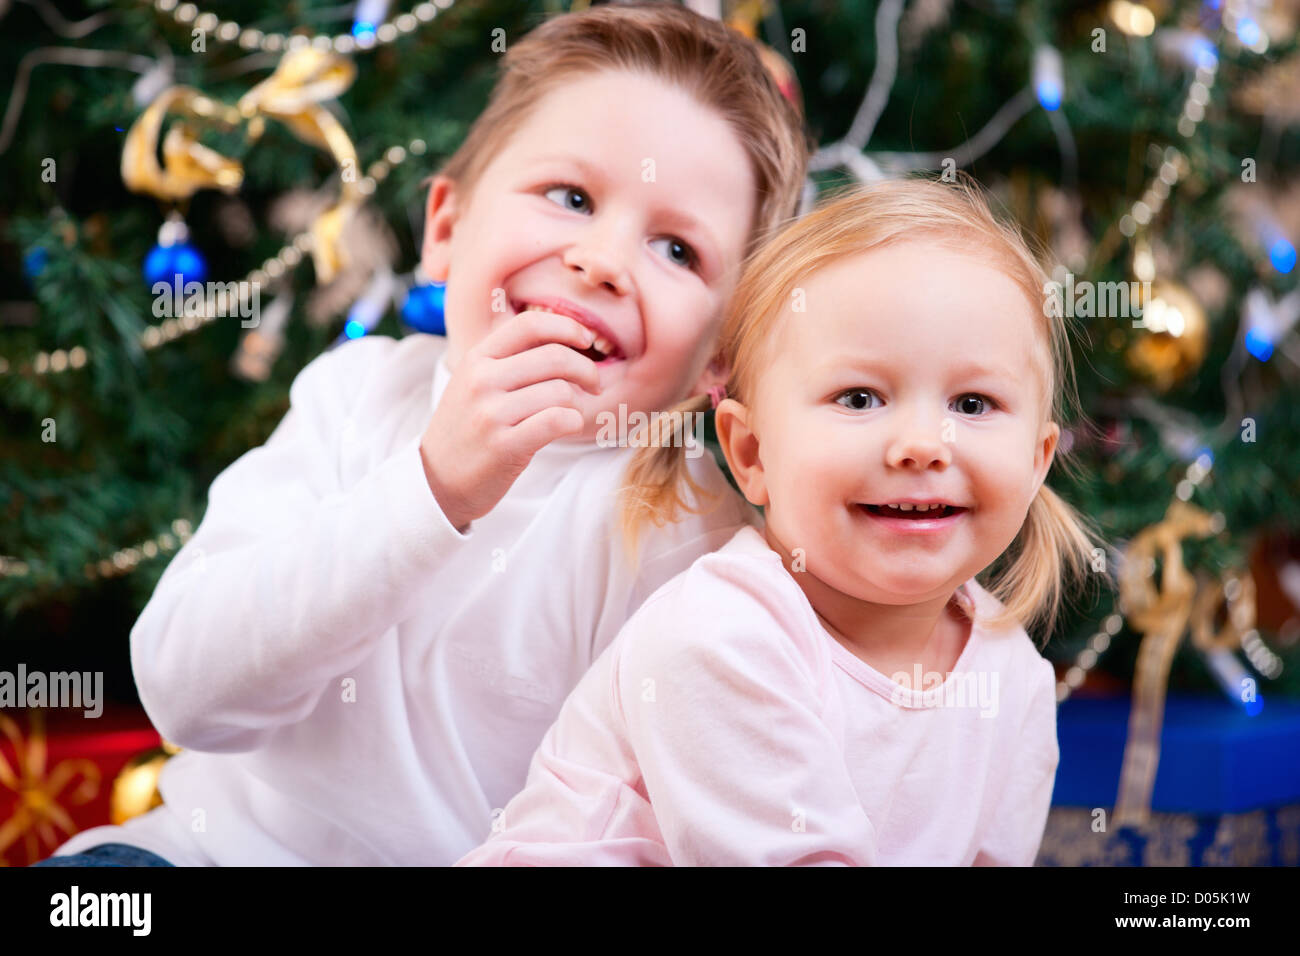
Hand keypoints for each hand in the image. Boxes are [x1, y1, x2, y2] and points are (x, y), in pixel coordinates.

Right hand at [419, 310, 600, 530]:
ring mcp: (490, 413)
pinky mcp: (503, 445)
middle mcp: (481, 380)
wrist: (438, 481)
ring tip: (571, 413)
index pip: (530, 325)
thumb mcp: (474, 382)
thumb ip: (509, 358)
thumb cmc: (468, 429)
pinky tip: (567, 427)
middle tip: (593, 385)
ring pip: (561, 391)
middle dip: (587, 370)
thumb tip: (564, 337)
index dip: (567, 327)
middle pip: (555, 357)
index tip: (586, 341)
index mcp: (477, 358)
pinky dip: (573, 422)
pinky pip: (557, 421)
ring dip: (578, 403)